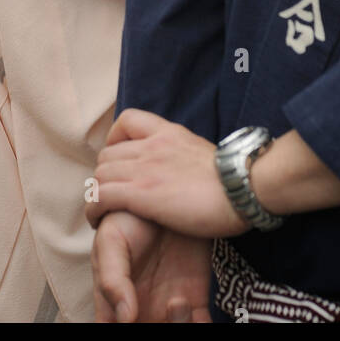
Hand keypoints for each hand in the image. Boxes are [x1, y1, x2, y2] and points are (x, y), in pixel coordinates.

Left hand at [88, 108, 246, 237]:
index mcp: (169, 133)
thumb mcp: (206, 155)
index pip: (127, 120)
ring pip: (101, 174)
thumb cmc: (237, 180)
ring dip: (97, 193)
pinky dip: (94, 207)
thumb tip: (186, 171)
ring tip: (103, 211)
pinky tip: (97, 220)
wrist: (245, 186)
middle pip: (108, 153)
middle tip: (114, 195)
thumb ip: (186, 157)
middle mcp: (152, 146)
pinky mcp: (142, 193)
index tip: (120, 159)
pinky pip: (102, 195)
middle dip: (105, 174)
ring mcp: (145, 168)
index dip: (116, 140)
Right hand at [91, 212, 211, 322]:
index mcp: (114, 299)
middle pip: (147, 332)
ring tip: (178, 302)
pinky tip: (197, 315)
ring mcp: (169, 307)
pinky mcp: (196, 301)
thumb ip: (110, 279)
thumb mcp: (112, 240)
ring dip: (178, 325)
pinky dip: (201, 327)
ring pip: (174, 330)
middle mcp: (140, 309)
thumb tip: (124, 319)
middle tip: (161, 313)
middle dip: (157, 331)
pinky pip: (200, 326)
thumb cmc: (130, 214)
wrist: (171, 196)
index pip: (112, 328)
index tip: (131, 320)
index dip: (119, 329)